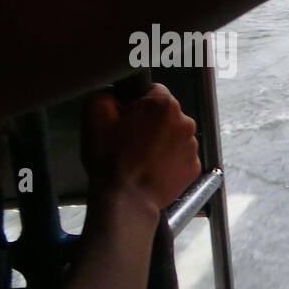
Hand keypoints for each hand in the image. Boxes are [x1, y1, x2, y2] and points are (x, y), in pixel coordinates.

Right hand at [82, 83, 199, 212]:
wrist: (126, 198)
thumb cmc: (110, 158)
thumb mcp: (95, 113)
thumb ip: (108, 93)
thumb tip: (116, 93)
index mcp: (164, 104)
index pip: (152, 90)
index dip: (136, 103)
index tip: (126, 117)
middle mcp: (185, 122)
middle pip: (166, 114)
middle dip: (150, 122)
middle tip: (130, 139)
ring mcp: (192, 146)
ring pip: (174, 135)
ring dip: (160, 141)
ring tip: (139, 157)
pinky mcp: (193, 166)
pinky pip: (180, 156)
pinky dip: (168, 159)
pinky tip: (151, 167)